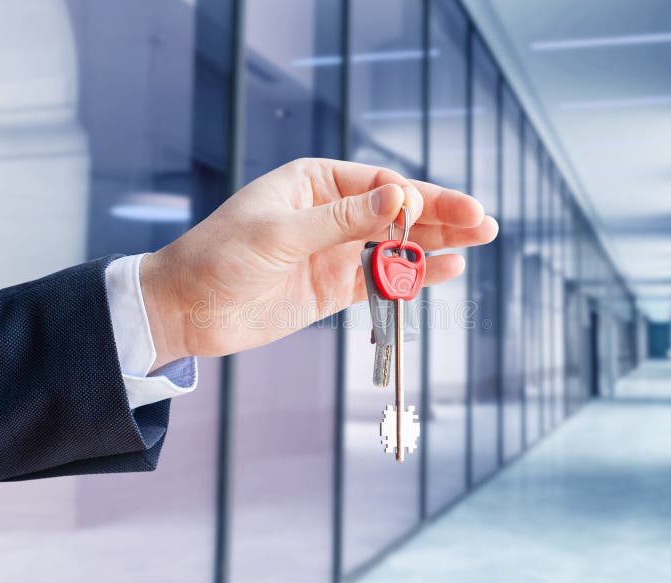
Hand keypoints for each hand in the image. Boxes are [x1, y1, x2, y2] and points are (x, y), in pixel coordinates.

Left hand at [141, 158, 497, 367]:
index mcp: (313, 184)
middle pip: (396, 211)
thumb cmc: (218, 258)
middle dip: (440, 216)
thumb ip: (340, 221)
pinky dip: (410, 278)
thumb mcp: (278, 234)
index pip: (378, 184)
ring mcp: (333, 252)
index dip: (414, 197)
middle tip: (484, 222)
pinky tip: (443, 271)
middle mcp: (329, 214)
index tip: (442, 212)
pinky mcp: (332, 288)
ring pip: (394, 246)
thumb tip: (397, 196)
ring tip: (478, 241)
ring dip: (434, 245)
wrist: (186, 311)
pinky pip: (379, 280)